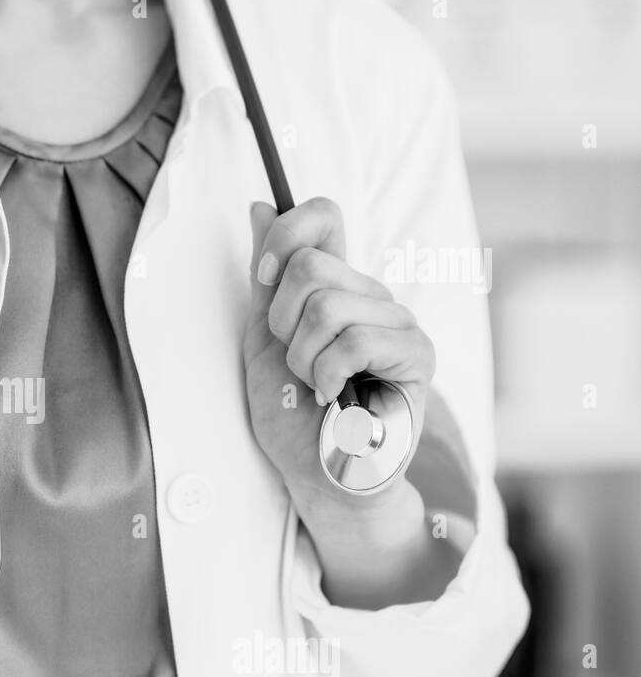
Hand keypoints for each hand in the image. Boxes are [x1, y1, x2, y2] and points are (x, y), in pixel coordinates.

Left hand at [243, 198, 435, 521]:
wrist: (315, 469)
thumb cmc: (290, 409)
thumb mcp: (264, 337)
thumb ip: (266, 276)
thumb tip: (260, 206)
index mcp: (335, 283)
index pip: (322, 215)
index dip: (284, 235)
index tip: (265, 279)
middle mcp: (370, 293)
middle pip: (310, 265)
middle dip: (283, 322)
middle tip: (295, 359)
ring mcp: (397, 321)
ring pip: (327, 307)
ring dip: (303, 358)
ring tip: (315, 384)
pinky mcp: (417, 355)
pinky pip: (356, 342)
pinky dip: (327, 376)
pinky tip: (333, 397)